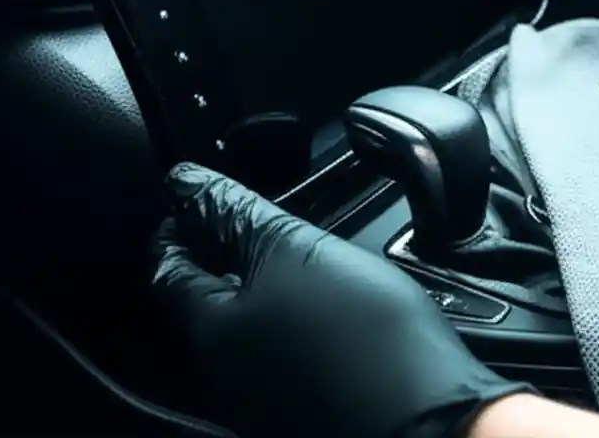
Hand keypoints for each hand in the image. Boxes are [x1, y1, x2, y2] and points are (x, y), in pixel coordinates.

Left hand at [152, 163, 530, 437]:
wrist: (433, 419)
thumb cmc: (365, 339)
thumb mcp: (294, 250)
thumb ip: (233, 213)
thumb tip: (184, 184)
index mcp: (209, 331)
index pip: (164, 265)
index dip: (181, 218)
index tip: (202, 192)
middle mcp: (225, 371)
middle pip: (203, 298)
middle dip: (225, 249)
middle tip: (257, 213)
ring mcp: (264, 395)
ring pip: (248, 325)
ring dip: (266, 285)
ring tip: (302, 252)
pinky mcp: (304, 406)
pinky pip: (284, 353)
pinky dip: (296, 321)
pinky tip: (334, 306)